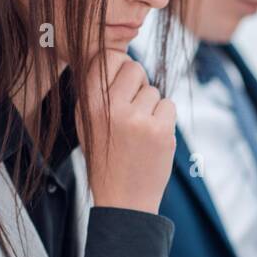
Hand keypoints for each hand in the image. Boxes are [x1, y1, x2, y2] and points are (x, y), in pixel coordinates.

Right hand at [78, 51, 176, 213]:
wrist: (123, 200)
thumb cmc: (106, 157)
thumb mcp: (88, 123)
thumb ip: (99, 91)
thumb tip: (121, 56)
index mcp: (88, 103)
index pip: (108, 57)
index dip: (118, 65)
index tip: (120, 80)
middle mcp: (110, 108)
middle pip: (135, 68)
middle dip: (138, 84)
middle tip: (132, 109)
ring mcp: (137, 119)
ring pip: (154, 90)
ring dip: (151, 107)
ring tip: (140, 132)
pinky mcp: (160, 131)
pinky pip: (169, 105)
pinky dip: (165, 119)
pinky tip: (153, 138)